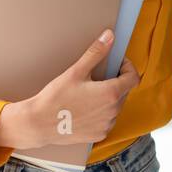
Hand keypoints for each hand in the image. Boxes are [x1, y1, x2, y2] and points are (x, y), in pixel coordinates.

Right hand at [1, 31, 140, 148]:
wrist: (38, 124)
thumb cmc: (55, 97)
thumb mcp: (76, 71)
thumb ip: (96, 52)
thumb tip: (110, 36)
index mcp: (111, 94)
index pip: (133, 77)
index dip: (127, 68)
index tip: (116, 64)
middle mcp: (113, 111)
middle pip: (124, 91)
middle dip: (115, 82)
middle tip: (96, 78)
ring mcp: (106, 125)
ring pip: (116, 107)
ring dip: (108, 99)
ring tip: (87, 95)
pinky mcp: (99, 135)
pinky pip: (107, 120)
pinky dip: (101, 113)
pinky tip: (84, 109)